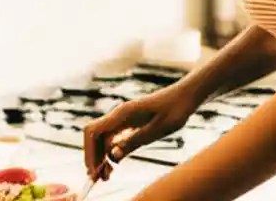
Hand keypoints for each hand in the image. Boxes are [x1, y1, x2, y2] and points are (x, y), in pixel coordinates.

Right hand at [83, 83, 199, 179]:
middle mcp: (119, 115)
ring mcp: (123, 118)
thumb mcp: (158, 129)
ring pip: (102, 139)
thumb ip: (135, 141)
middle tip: (99, 179)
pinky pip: (113, 138)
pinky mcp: (129, 123)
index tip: (93, 171)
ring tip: (107, 176)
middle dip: (93, 158)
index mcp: (123, 113)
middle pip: (94, 137)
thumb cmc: (175, 110)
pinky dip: (110, 152)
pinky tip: (115, 164)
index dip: (89, 152)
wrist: (186, 96)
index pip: (93, 132)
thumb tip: (112, 156)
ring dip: (101, 157)